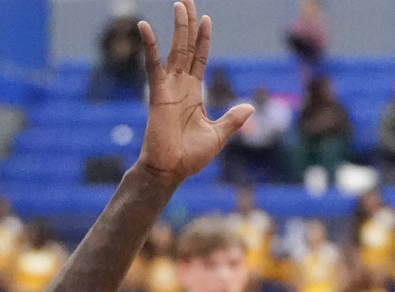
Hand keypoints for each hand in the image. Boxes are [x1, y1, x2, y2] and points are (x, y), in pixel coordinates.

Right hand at [137, 2, 253, 185]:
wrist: (171, 171)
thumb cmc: (190, 157)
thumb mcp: (218, 135)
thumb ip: (232, 119)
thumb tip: (250, 107)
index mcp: (194, 93)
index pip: (200, 58)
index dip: (204, 39)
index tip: (206, 19)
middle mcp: (181, 86)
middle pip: (187, 47)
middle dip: (189, 24)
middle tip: (188, 0)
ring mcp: (169, 88)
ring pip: (175, 50)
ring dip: (178, 27)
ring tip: (180, 4)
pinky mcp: (158, 94)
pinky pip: (152, 65)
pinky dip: (149, 46)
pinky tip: (144, 26)